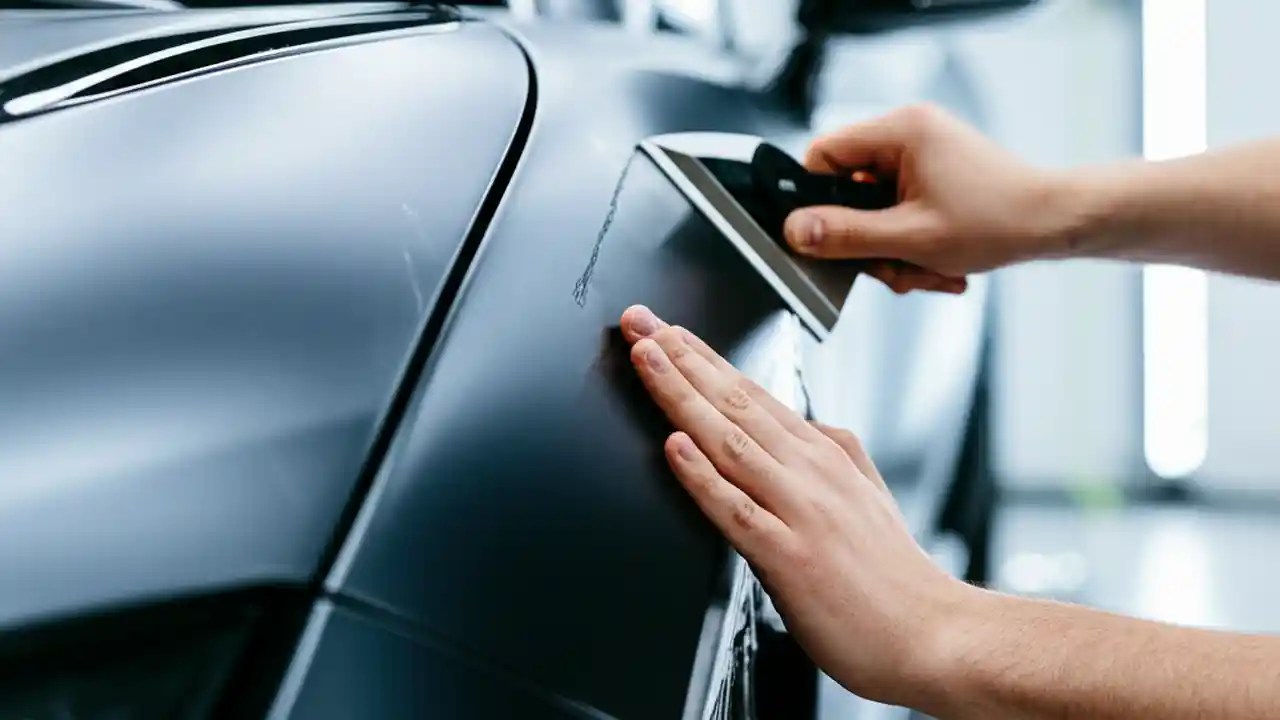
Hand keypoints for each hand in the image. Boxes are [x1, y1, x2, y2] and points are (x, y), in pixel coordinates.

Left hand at [619, 304, 976, 704]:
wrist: (935, 635)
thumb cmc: (895, 576)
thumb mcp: (868, 493)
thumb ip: (834, 455)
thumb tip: (806, 424)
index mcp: (824, 454)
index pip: (752, 392)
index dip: (703, 358)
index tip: (665, 329)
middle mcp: (810, 472)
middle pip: (734, 401)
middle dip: (680, 358)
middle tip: (639, 322)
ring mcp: (799, 511)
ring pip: (729, 441)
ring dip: (682, 396)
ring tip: (647, 359)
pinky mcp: (790, 557)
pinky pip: (736, 510)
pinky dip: (703, 476)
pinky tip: (675, 447)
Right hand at [785, 104, 1073, 292]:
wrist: (1054, 225)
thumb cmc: (1000, 221)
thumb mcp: (910, 238)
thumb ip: (845, 234)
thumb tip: (795, 231)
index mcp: (900, 131)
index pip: (823, 155)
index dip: (818, 201)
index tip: (830, 236)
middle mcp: (910, 133)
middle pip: (848, 190)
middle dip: (868, 240)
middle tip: (893, 266)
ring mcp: (923, 153)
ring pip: (873, 209)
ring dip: (892, 250)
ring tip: (924, 270)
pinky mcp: (934, 173)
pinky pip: (898, 211)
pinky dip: (910, 244)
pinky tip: (935, 264)